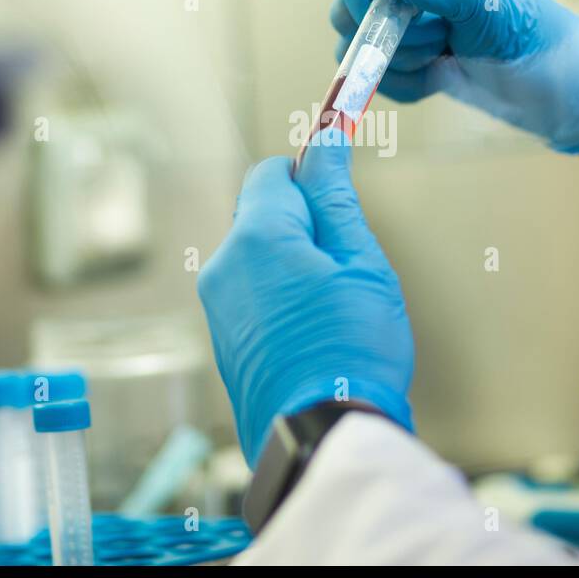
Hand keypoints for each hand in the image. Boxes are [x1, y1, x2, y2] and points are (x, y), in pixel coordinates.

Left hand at [196, 135, 413, 466]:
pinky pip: (253, 296)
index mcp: (256, 239)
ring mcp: (217, 308)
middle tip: (349, 269)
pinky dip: (282, 300)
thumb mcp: (361, 263)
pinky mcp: (223, 342)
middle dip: (307, 228)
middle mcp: (223, 267)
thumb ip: (336, 197)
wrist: (321, 439)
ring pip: (260, 259)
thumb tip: (325, 138)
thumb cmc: (353, 350)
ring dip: (296, 267)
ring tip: (336, 311)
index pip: (274, 172)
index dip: (312, 176)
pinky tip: (316, 335)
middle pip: (264, 216)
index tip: (343, 195)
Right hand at [331, 0, 578, 152]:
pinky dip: (405, 83)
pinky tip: (443, 74)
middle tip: (446, 43)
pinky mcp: (404, 45)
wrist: (559, 91)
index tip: (425, 25)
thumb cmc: (539, 46)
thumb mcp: (501, 13)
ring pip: (354, 42)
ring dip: (400, 64)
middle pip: (347, 7)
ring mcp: (405, 8)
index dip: (375, 6)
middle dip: (392, 39)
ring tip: (448, 57)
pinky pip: (372, 70)